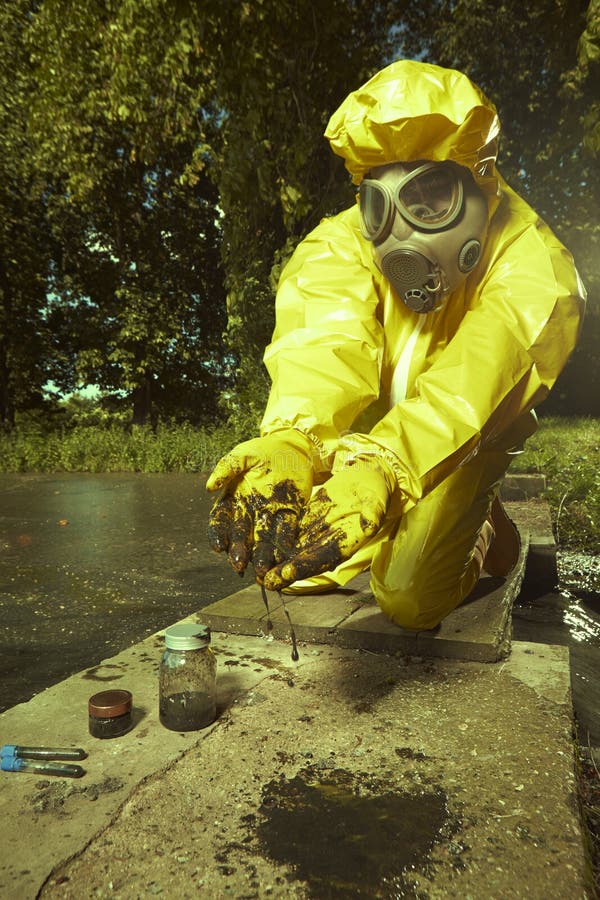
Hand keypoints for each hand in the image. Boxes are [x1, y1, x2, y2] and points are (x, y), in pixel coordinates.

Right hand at [206, 430, 315, 578]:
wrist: (292, 446)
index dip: (218, 535)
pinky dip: (285, 544)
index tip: (218, 547)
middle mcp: (248, 512)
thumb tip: (209, 488)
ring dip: (262, 556)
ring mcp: (269, 515)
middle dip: (239, 552)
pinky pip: (286, 531)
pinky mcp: (290, 513)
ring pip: (263, 539)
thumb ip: (226, 468)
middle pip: (241, 536)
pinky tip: (284, 556)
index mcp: (232, 500)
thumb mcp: (242, 454)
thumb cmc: (262, 450)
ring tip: (262, 571)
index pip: (220, 521)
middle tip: (238, 565)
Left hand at [263, 454, 395, 590]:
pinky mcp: (307, 520)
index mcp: (345, 544)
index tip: (286, 572)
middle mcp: (328, 543)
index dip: (304, 566)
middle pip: (303, 560)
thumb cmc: (375, 492)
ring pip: (292, 551)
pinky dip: (274, 541)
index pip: (322, 559)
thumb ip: (371, 515)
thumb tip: (368, 526)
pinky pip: (289, 534)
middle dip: (283, 571)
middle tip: (263, 580)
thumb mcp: (375, 503)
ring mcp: (316, 533)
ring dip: (275, 561)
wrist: (368, 478)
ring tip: (256, 571)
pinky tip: (259, 546)